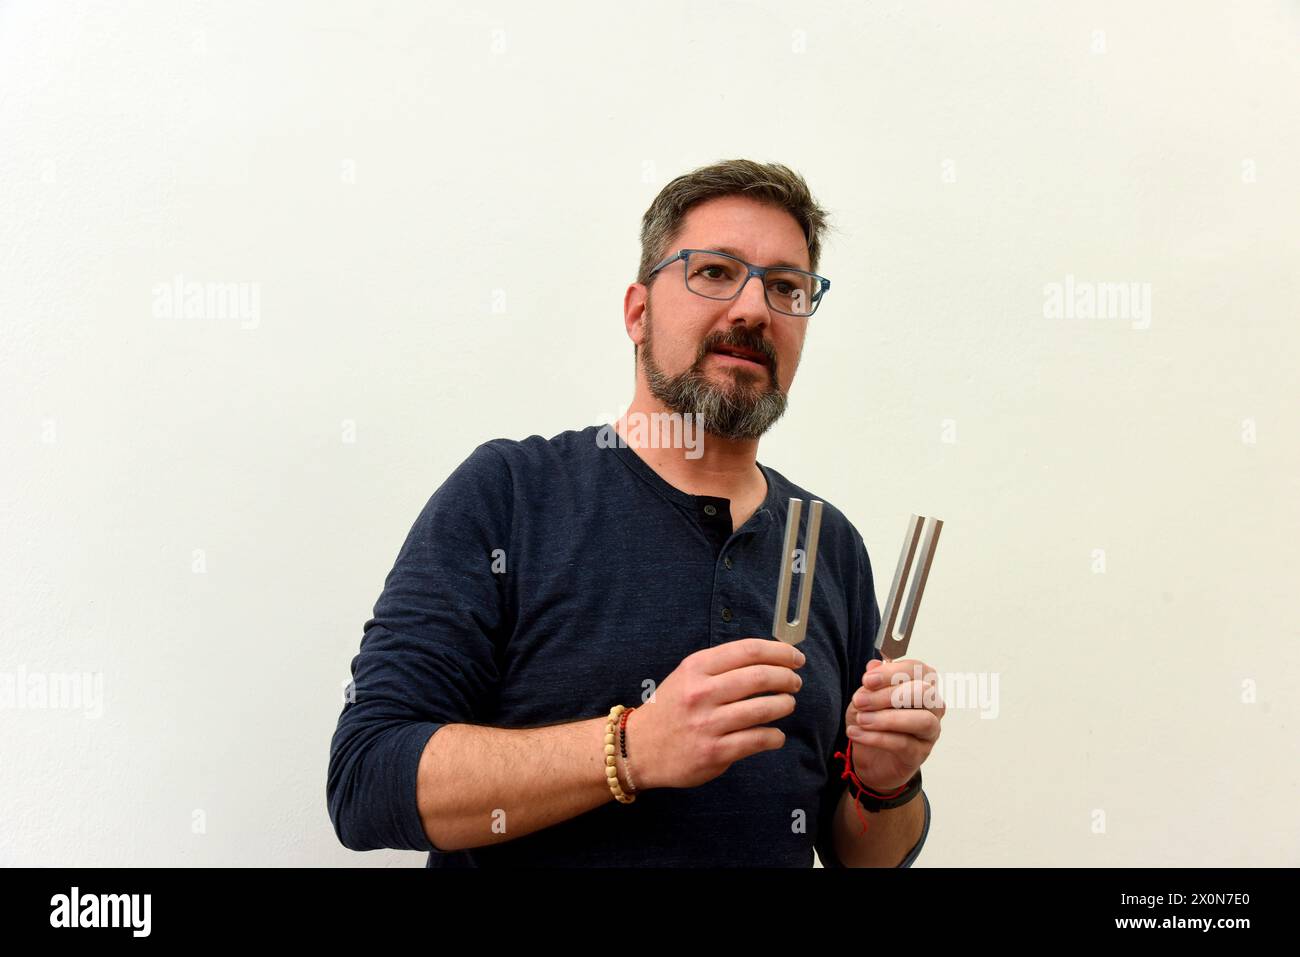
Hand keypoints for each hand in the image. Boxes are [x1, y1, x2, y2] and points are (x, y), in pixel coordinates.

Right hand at [630, 637, 805, 789]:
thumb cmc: (670, 708)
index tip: (795, 657)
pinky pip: (757, 740)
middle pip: (760, 677)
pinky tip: (775, 735)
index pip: (748, 651)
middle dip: (787, 678)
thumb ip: (721, 666)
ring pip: (763, 708)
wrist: (638, 748)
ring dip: (784, 704)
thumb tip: (768, 659)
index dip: (779, 652)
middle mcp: (702, 693)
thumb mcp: (687, 675)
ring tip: (787, 704)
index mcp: (696, 667)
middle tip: (795, 682)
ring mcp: (708, 724)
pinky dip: (774, 736)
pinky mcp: (715, 752)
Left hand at [844, 657, 943, 791]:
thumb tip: (873, 665)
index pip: (917, 670)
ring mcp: (930, 732)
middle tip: (859, 701)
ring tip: (861, 719)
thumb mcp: (866, 697)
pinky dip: (876, 738)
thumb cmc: (872, 719)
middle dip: (888, 695)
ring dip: (887, 719)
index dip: (892, 672)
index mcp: (922, 684)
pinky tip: (856, 734)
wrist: (869, 757)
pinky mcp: (920, 754)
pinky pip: (904, 744)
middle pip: (923, 693)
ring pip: (921, 720)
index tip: (867, 680)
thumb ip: (872, 681)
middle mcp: (933, 707)